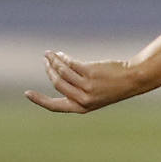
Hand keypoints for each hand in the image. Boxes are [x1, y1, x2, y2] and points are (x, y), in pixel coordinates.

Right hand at [25, 51, 144, 113]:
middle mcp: (83, 99)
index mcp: (82, 107)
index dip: (40, 100)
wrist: (133, 79)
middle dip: (49, 71)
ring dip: (53, 62)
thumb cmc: (113, 86)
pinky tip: (60, 54)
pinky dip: (63, 58)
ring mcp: (87, 86)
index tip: (27, 94)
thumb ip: (77, 89)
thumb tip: (57, 72)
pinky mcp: (90, 73)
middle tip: (46, 61)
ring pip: (62, 72)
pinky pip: (71, 64)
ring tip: (50, 54)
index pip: (55, 107)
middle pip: (57, 84)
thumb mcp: (95, 94)